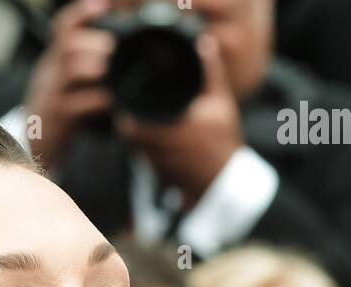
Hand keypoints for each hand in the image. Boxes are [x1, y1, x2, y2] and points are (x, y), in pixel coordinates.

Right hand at [22, 0, 115, 170]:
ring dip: (95, 67)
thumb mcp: (66, 85)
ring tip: (110, 73)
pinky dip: (97, 101)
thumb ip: (84, 67)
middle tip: (113, 49)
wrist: (36, 151)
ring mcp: (51, 96)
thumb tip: (117, 55)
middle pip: (67, 45)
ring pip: (70, 69)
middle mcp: (49, 74)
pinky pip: (76, 105)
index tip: (103, 6)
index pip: (62, 27)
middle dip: (93, 43)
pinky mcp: (57, 120)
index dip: (81, 12)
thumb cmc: (58, 115)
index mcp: (53, 62)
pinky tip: (110, 103)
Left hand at [114, 31, 243, 207]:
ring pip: (135, 151)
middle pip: (131, 138)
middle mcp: (169, 150)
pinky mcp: (162, 178)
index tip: (125, 106)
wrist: (225, 179)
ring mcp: (164, 166)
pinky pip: (144, 163)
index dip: (126, 117)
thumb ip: (211, 73)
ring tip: (136, 125)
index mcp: (180, 130)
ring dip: (134, 140)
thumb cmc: (224, 138)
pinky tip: (149, 143)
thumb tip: (203, 43)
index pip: (136, 126)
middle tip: (126, 113)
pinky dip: (144, 153)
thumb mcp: (221, 102)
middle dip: (127, 126)